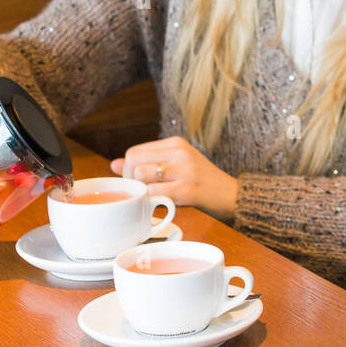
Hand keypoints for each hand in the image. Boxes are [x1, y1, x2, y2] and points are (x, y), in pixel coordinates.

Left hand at [109, 136, 239, 219]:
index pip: (135, 151)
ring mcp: (185, 170)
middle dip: (130, 180)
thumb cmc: (201, 182)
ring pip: (141, 175)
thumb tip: (114, 164)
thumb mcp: (176, 165)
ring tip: (150, 197)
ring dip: (140, 190)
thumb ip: (147, 162)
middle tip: (140, 192)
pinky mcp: (188, 189)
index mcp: (176, 143)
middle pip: (133, 161)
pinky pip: (154, 193)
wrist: (231, 195)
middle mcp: (180, 152)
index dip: (128, 170)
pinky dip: (150, 201)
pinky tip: (159, 204)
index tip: (136, 182)